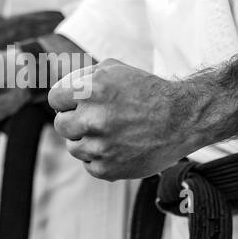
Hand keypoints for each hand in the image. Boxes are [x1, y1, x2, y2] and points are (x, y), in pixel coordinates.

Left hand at [49, 59, 199, 180]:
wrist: (182, 119)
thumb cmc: (146, 90)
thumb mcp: (114, 69)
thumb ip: (82, 77)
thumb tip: (59, 92)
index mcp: (92, 90)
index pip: (55, 99)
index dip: (66, 100)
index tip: (77, 103)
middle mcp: (94, 119)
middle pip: (60, 125)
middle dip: (74, 120)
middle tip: (94, 119)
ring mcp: (100, 147)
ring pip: (74, 147)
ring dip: (87, 140)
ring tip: (111, 133)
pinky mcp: (108, 169)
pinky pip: (89, 165)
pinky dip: (101, 158)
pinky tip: (119, 147)